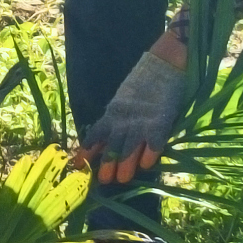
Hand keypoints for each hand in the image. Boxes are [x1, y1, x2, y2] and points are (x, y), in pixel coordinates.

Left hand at [77, 35, 189, 184]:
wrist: (166, 61)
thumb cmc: (145, 80)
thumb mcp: (123, 98)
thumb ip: (117, 118)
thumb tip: (107, 139)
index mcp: (113, 113)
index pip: (95, 136)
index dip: (86, 151)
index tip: (76, 166)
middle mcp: (124, 119)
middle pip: (112, 147)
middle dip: (106, 165)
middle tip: (103, 181)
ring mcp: (142, 121)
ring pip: (130, 148)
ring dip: (125, 165)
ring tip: (122, 180)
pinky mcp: (161, 120)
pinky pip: (154, 142)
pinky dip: (150, 154)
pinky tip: (146, 165)